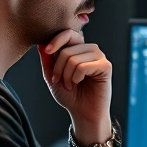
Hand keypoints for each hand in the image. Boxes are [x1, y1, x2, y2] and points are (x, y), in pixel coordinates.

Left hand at [38, 30, 112, 144]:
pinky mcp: (105, 66)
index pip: (68, 33)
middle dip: (58, 68)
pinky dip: (76, 78)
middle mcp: (89, 49)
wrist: (82, 112)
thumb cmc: (70, 95)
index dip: (55, 40)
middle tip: (59, 81)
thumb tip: (40, 43)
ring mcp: (99, 56)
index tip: (46, 51)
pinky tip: (78, 83)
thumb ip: (47, 60)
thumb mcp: (52, 76)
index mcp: (78, 48)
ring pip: (73, 59)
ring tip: (70, 85)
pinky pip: (83, 67)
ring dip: (66, 75)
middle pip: (67, 49)